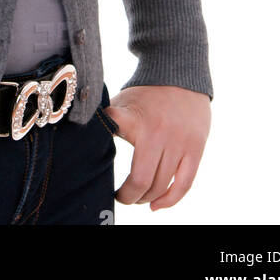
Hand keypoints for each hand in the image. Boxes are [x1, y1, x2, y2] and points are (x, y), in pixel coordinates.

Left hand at [103, 84, 210, 209]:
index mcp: (134, 120)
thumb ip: (109, 122)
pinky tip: (156, 206)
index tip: (103, 182)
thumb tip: (83, 136)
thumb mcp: (122, 102)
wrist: (180, 73)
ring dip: (148, 199)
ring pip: (162, 186)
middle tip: (122, 196)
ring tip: (139, 198)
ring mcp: (179, 142)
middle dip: (129, 196)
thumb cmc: (145, 93)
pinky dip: (170, 200)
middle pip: (142, 181)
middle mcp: (158, 133)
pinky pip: (184, 184)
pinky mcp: (196, 148)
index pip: (114, 144)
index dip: (105, 161)